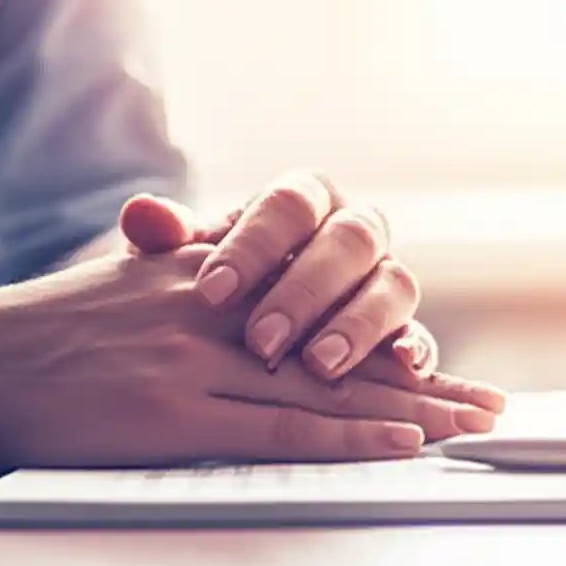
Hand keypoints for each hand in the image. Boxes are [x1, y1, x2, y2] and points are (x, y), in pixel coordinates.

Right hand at [0, 248, 500, 477]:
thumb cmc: (44, 330)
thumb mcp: (131, 281)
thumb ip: (195, 275)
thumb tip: (236, 276)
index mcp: (216, 281)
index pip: (325, 316)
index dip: (389, 344)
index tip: (444, 369)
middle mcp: (220, 313)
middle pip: (344, 351)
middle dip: (424, 382)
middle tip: (490, 406)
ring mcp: (200, 362)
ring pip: (328, 388)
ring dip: (410, 409)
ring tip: (472, 426)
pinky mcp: (173, 413)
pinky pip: (281, 428)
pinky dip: (347, 436)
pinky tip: (401, 442)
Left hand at [118, 171, 435, 379]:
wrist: (249, 318)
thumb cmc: (219, 284)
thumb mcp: (185, 264)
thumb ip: (169, 240)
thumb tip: (144, 216)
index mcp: (306, 199)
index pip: (290, 204)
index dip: (255, 246)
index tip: (212, 290)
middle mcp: (356, 230)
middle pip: (351, 242)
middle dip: (307, 292)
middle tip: (262, 341)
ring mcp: (388, 277)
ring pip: (395, 285)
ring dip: (360, 326)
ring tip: (320, 365)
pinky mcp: (406, 328)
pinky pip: (421, 333)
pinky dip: (416, 348)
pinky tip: (401, 366)